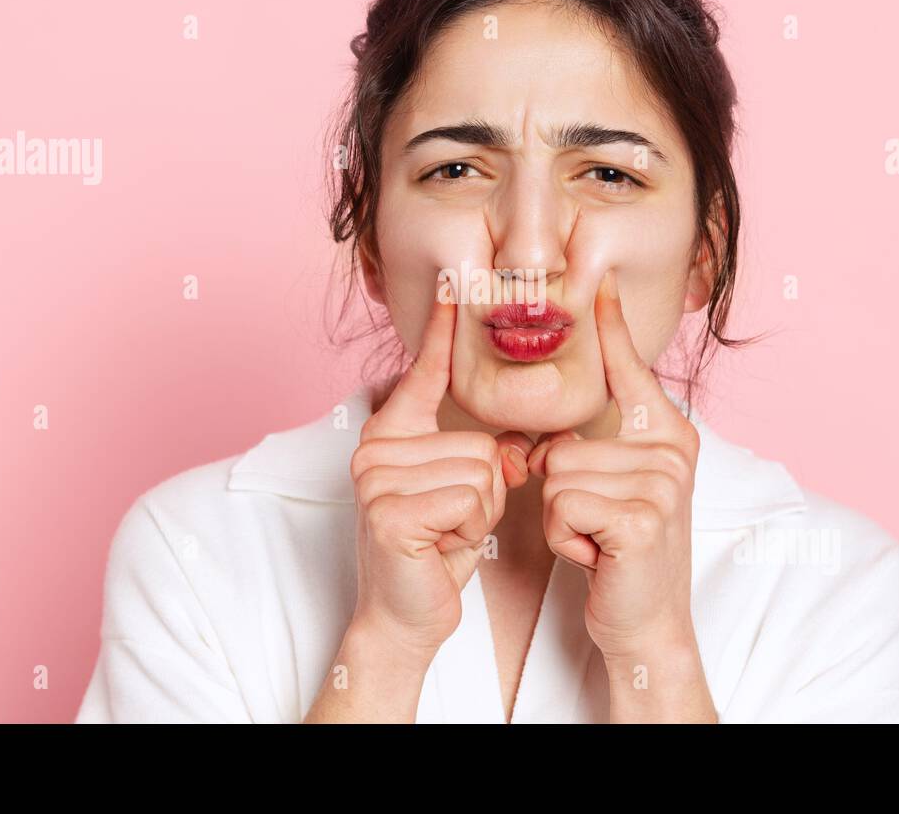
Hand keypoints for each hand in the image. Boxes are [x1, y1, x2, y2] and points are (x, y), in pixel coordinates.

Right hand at [348, 288, 532, 659]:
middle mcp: (375, 449)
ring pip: (481, 471)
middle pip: (480, 442)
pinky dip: (470, 530)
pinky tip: (441, 546)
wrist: (406, 615)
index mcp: (391, 434)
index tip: (456, 283)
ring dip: (480, 513)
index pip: (425, 375)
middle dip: (487, 490)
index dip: (443, 333)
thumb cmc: (438, 548)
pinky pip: (470, 499)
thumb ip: (488, 456)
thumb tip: (523, 444)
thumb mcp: (469, 493)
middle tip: (453, 520)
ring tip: (447, 533)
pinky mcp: (389, 511)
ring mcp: (376, 479)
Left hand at [527, 269, 701, 663]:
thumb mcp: (611, 488)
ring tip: (597, 539)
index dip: (611, 327)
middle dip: (560, 494)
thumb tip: (539, 439)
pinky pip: (561, 505)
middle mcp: (671, 451)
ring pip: (555, 476)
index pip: (630, 371)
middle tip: (597, 526)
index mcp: (666, 434)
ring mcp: (660, 484)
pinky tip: (598, 556)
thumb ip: (591, 448)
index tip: (599, 279)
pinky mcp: (641, 518)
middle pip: (560, 443)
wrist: (646, 622)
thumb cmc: (618, 550)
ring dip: (562, 520)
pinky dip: (566, 539)